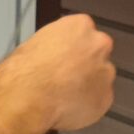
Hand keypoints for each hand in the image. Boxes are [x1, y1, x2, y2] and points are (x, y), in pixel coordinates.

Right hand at [7, 13, 113, 133]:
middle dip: (86, 64)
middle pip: (98, 53)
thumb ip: (56, 45)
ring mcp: (105, 72)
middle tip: (67, 76)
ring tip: (65, 95)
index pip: (84, 31)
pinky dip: (88, 105)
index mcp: (80, 26)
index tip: (66, 56)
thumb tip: (56, 55)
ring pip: (101, 78)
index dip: (74, 47)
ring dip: (88, 85)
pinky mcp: (106, 97)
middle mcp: (98, 45)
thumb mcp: (36, 42)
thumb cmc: (27, 69)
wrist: (29, 95)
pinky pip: (100, 100)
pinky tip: (69, 107)